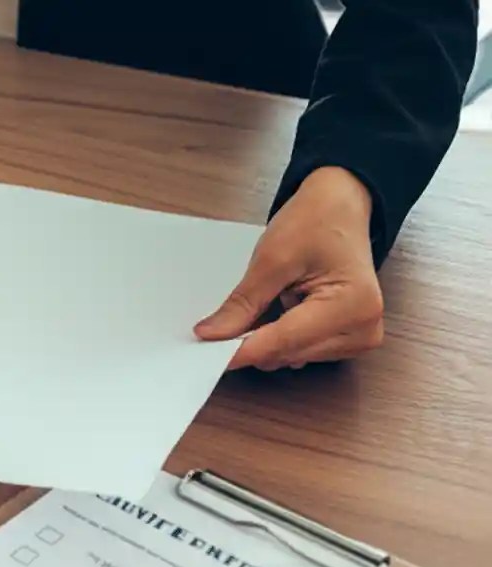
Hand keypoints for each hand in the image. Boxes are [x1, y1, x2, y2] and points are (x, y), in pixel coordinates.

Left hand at [195, 166, 384, 370]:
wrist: (340, 209)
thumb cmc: (315, 223)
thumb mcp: (271, 259)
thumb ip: (243, 303)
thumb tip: (211, 335)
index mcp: (351, 305)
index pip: (284, 342)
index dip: (241, 350)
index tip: (205, 352)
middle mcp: (363, 328)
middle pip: (288, 354)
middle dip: (252, 341)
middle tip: (224, 322)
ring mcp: (359, 338)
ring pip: (292, 357)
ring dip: (268, 338)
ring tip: (273, 299)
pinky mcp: (349, 340)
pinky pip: (301, 351)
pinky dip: (281, 338)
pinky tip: (281, 311)